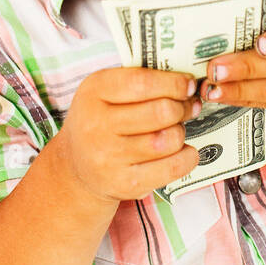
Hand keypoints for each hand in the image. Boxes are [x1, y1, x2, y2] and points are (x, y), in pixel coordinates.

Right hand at [59, 66, 202, 202]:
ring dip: (180, 133)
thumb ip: (142, 81)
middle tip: (187, 108)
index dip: (175, 83)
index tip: (189, 84)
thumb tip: (188, 84)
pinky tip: (181, 152)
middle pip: (162, 111)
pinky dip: (187, 158)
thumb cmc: (102, 122)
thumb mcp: (107, 92)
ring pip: (170, 139)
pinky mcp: (124, 183)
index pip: (143, 82)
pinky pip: (173, 167)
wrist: (76, 168)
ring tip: (173, 131)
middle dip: (183, 108)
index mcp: (94, 91)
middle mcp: (97, 124)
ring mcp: (109, 157)